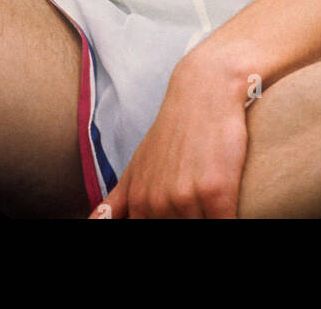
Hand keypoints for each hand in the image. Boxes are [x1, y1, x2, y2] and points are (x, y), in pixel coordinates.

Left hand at [88, 56, 249, 219]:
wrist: (205, 90)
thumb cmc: (175, 130)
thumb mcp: (138, 165)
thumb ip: (117, 203)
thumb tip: (92, 224)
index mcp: (139, 202)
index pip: (153, 229)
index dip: (171, 220)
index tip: (178, 207)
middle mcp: (156, 203)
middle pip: (181, 229)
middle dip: (190, 217)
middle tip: (195, 191)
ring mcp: (184, 198)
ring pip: (203, 228)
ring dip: (209, 216)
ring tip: (212, 194)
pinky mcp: (216, 193)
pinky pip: (226, 225)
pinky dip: (228, 218)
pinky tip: (227, 206)